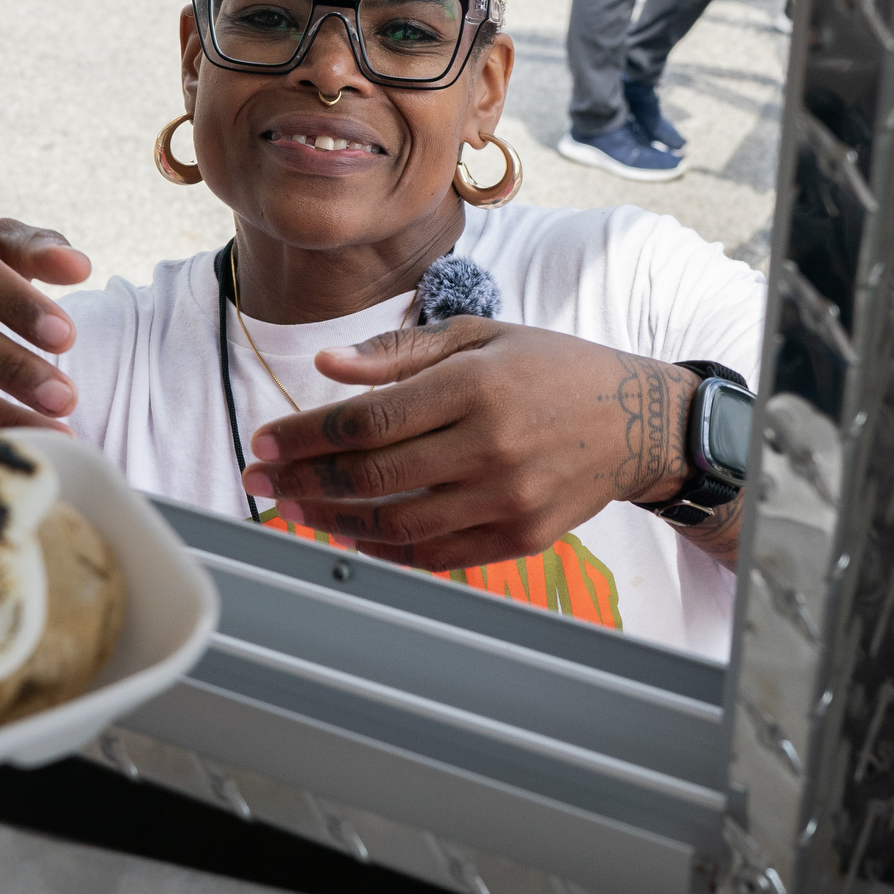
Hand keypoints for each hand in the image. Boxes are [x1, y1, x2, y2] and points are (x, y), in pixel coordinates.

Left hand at [236, 320, 700, 571]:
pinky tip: (350, 533)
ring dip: (331, 520)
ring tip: (293, 510)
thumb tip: (327, 364)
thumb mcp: (479, 337)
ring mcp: (506, 499)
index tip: (260, 442)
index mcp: (474, 386)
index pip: (363, 421)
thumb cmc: (551, 369)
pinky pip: (435, 556)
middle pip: (370, 476)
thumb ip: (398, 353)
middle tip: (257, 481)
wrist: (637, 422)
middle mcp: (490, 445)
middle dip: (300, 481)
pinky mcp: (520, 538)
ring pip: (395, 525)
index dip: (301, 436)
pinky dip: (383, 551)